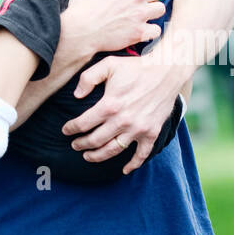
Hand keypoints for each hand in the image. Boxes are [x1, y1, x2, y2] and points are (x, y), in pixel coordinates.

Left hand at [62, 50, 182, 173]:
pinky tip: (125, 170)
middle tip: (75, 145)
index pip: (83, 123)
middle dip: (81, 144)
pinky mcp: (151, 132)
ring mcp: (138, 129)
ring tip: (88, 156)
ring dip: (98, 156)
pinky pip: (142, 154)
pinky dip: (133, 164)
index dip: (71, 129)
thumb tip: (76, 95)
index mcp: (109, 105)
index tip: (66, 130)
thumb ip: (88, 78)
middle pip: (95, 140)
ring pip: (113, 150)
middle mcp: (122, 121)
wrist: (167, 71)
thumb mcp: (109, 64)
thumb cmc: (136, 67)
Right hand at [64, 0, 164, 54]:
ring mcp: (140, 14)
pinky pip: (157, 30)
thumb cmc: (82, 5)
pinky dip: (151, 31)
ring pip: (160, 9)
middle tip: (142, 2)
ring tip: (144, 16)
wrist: (81, 29)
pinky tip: (143, 31)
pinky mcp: (140, 31)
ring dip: (153, 12)